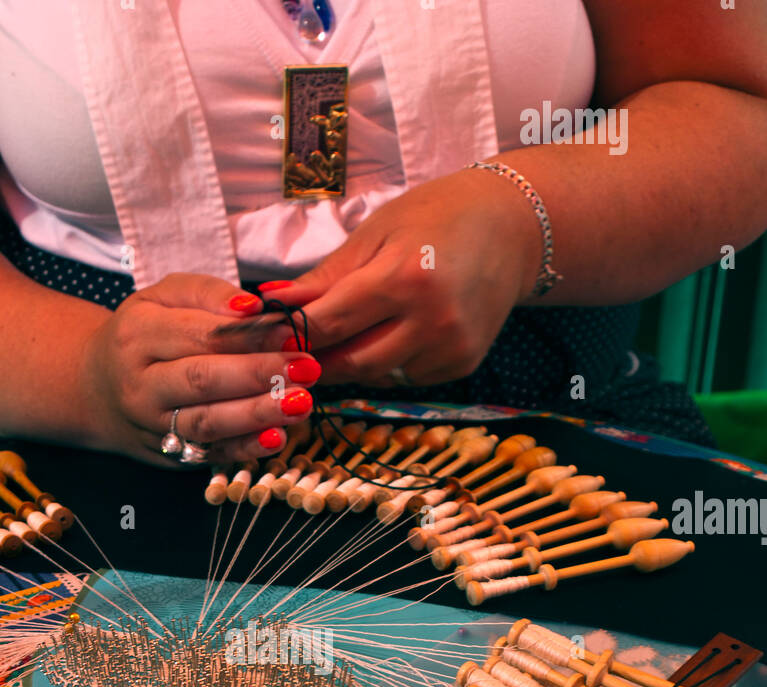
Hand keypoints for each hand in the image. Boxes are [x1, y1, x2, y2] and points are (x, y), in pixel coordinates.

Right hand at [82, 273, 321, 464]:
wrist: (96, 388)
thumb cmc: (143, 335)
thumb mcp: (163, 297)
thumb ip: (208, 294)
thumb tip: (254, 307)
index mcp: (139, 334)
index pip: (201, 334)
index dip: (250, 335)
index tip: (293, 332)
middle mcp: (140, 383)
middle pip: (203, 379)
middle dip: (259, 375)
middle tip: (307, 369)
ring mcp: (151, 425)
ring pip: (207, 422)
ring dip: (257, 416)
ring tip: (300, 404)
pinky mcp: (165, 454)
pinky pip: (208, 453)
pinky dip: (245, 449)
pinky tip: (278, 438)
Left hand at [265, 170, 544, 386]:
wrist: (513, 227)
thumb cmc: (437, 218)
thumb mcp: (375, 234)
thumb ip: (325, 278)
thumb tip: (273, 304)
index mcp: (403, 279)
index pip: (329, 323)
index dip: (291, 334)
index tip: (265, 335)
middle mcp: (431, 321)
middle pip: (349, 361)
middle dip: (316, 357)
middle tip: (292, 347)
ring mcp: (450, 348)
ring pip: (376, 376)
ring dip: (350, 362)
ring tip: (344, 333)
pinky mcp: (461, 364)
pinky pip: (405, 377)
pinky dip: (386, 364)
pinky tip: (390, 335)